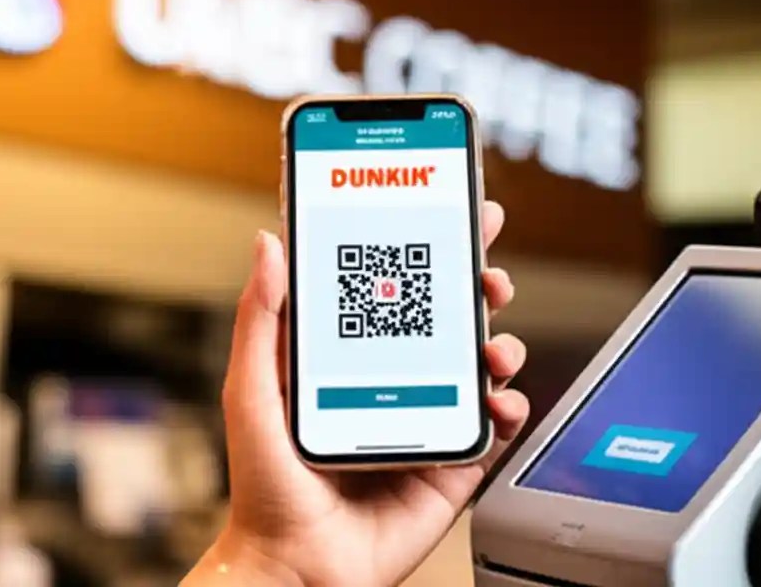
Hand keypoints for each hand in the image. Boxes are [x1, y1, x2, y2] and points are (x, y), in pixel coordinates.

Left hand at [184, 202, 529, 586]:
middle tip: (489, 268)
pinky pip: (493, 427)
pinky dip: (507, 408)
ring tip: (494, 345)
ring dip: (499, 343)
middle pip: (445, 317)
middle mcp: (390, 382)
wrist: (296, 567)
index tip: (445, 210)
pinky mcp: (450, 465)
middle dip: (477, 283)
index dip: (421, 247)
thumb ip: (261, 318)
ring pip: (477, 365)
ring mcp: (423, 421)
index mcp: (346, 357)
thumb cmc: (264, 486)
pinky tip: (497, 402)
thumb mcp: (252, 389)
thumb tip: (270, 243)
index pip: (390, 289)